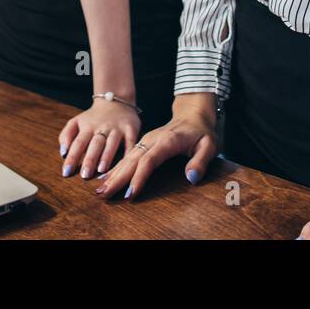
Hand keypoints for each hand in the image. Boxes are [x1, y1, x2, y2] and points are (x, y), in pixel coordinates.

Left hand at [58, 99, 140, 179]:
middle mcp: (102, 127)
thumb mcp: (76, 122)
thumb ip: (66, 135)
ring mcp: (117, 128)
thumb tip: (63, 153)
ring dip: (107, 156)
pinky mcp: (131, 129)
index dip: (72, 158)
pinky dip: (128, 153)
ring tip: (101, 170)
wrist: (115, 101)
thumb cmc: (92, 118)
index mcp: (87, 126)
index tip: (66, 173)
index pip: (78, 143)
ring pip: (112, 143)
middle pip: (95, 144)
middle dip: (90, 159)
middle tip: (85, 175)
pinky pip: (130, 142)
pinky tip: (125, 164)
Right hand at [93, 94, 217, 198]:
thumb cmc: (201, 132)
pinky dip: (116, 168)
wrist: (192, 114)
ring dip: (113, 174)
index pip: (150, 160)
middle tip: (104, 194)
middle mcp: (152, 139)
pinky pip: (127, 156)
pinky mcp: (143, 143)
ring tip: (100, 189)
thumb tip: (191, 178)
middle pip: (132, 160)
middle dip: (118, 178)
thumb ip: (201, 161)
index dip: (139, 177)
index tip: (130, 193)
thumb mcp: (209, 145)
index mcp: (167, 141)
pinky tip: (106, 178)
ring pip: (126, 158)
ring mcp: (146, 140)